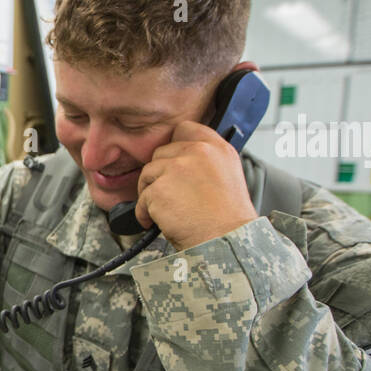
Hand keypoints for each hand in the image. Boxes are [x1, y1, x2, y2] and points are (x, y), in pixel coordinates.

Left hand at [133, 121, 256, 249]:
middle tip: (168, 194)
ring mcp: (177, 168)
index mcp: (217, 148)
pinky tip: (158, 222)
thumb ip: (204, 162)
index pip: (185, 129)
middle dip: (160, 174)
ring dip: (150, 193)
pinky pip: (142, 198)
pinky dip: (145, 213)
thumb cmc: (228, 219)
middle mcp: (198, 152)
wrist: (226, 241)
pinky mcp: (160, 189)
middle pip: (161, 152)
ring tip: (164, 210)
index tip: (172, 162)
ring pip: (148, 173)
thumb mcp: (228, 176)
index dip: (174, 145)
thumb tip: (180, 162)